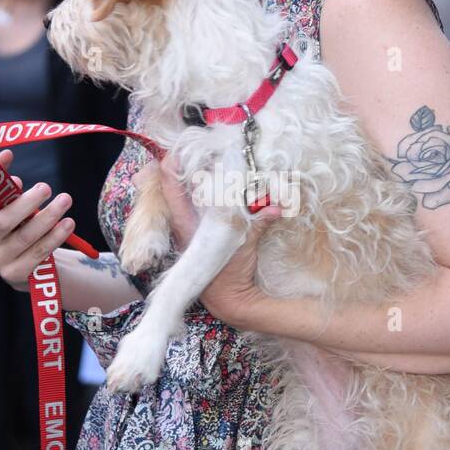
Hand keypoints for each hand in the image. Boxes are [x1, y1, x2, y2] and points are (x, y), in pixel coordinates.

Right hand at [0, 147, 75, 290]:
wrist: (31, 263)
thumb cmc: (19, 222)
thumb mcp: (9, 202)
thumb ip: (3, 180)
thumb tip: (5, 154)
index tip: (17, 178)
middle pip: (2, 223)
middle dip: (25, 203)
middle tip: (46, 187)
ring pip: (24, 237)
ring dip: (47, 216)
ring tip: (65, 199)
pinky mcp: (17, 274)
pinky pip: (39, 253)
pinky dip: (55, 236)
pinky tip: (68, 223)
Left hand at [157, 154, 280, 328]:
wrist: (229, 301)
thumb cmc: (232, 275)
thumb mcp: (246, 246)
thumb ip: (259, 223)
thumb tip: (278, 205)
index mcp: (190, 228)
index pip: (173, 194)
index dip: (171, 171)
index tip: (173, 152)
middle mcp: (185, 227)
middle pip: (176, 192)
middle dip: (182, 170)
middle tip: (191, 148)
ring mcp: (190, 231)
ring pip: (184, 200)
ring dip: (190, 181)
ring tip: (199, 160)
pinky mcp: (199, 236)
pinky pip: (194, 209)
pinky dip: (200, 195)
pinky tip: (209, 183)